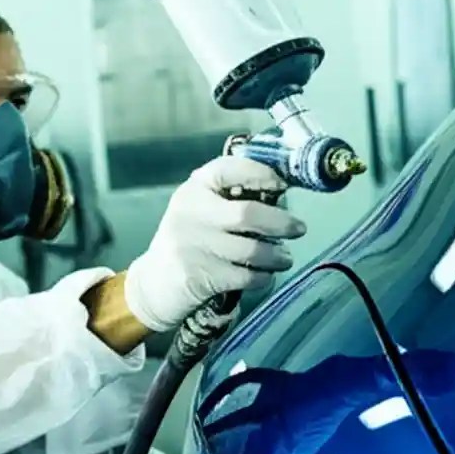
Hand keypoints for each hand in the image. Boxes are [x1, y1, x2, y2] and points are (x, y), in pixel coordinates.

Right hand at [124, 156, 306, 331]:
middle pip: (248, 214)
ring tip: (285, 258)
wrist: (154, 284)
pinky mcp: (199, 276)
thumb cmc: (191, 240)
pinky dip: (264, 277)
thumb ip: (232, 198)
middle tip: (299, 229)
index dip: (261, 174)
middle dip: (281, 223)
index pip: (230, 169)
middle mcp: (191, 212)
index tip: (282, 185)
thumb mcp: (201, 209)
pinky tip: (266, 275)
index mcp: (194, 189)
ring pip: (252, 249)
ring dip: (278, 256)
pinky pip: (247, 276)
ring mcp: (193, 245)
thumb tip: (280, 193)